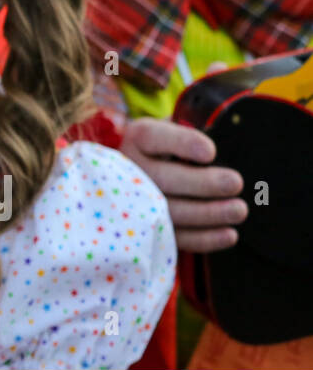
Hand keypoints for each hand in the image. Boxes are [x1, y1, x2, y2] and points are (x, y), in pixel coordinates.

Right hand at [120, 116, 246, 252]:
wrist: (143, 172)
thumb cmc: (170, 147)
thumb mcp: (175, 130)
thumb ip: (194, 130)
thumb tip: (229, 137)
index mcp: (138, 138)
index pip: (152, 137)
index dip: (182, 144)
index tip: (211, 152)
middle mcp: (131, 169)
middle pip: (163, 179)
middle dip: (203, 184)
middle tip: (235, 183)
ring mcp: (136, 201)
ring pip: (171, 211)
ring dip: (209, 213)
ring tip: (239, 210)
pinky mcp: (150, 229)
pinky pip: (177, 238)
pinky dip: (205, 239)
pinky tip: (230, 234)